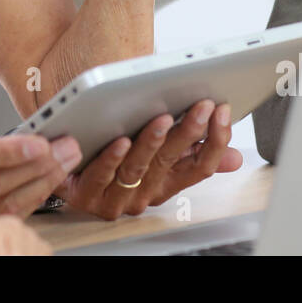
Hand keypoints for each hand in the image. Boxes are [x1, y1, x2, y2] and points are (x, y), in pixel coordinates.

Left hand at [56, 100, 241, 219]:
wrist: (67, 176)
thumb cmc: (115, 156)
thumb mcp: (159, 155)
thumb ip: (193, 153)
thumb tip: (234, 157)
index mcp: (166, 183)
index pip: (199, 166)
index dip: (215, 141)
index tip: (222, 111)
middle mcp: (144, 193)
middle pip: (171, 163)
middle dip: (188, 132)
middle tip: (201, 105)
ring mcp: (115, 197)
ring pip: (138, 169)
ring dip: (152, 143)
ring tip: (161, 119)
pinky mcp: (85, 195)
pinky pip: (100, 176)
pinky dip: (112, 158)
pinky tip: (119, 140)